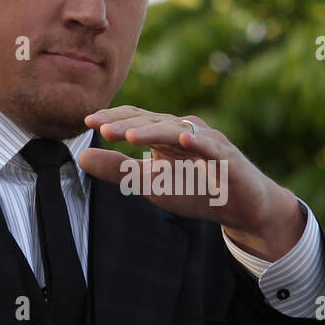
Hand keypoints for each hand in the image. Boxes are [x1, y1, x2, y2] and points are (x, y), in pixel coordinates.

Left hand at [79, 106, 304, 260]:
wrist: (244, 206)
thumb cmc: (197, 189)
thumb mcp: (151, 183)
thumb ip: (118, 170)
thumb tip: (80, 157)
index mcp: (166, 133)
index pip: (137, 118)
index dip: (114, 117)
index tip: (87, 121)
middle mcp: (187, 130)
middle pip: (154, 120)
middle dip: (128, 124)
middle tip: (101, 128)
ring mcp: (208, 141)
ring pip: (179, 131)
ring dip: (155, 131)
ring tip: (131, 135)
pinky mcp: (228, 158)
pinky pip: (213, 147)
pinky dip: (199, 142)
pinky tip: (185, 140)